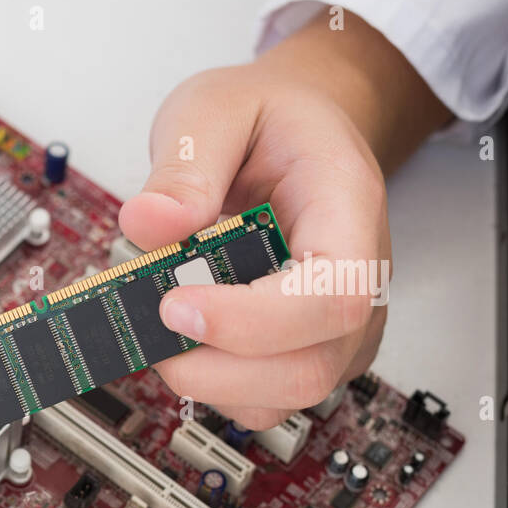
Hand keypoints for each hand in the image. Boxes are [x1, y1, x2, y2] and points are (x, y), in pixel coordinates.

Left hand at [118, 11, 447, 429]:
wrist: (299, 132)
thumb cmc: (269, 122)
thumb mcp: (217, 108)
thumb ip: (185, 161)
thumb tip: (149, 222)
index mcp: (347, 210)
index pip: (331, 295)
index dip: (251, 321)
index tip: (175, 305)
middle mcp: (359, 281)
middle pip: (311, 368)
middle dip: (217, 368)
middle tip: (152, 327)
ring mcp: (337, 328)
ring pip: (285, 398)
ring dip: (209, 382)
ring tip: (162, 329)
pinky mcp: (306, 353)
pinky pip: (264, 400)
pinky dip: (212, 386)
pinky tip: (182, 342)